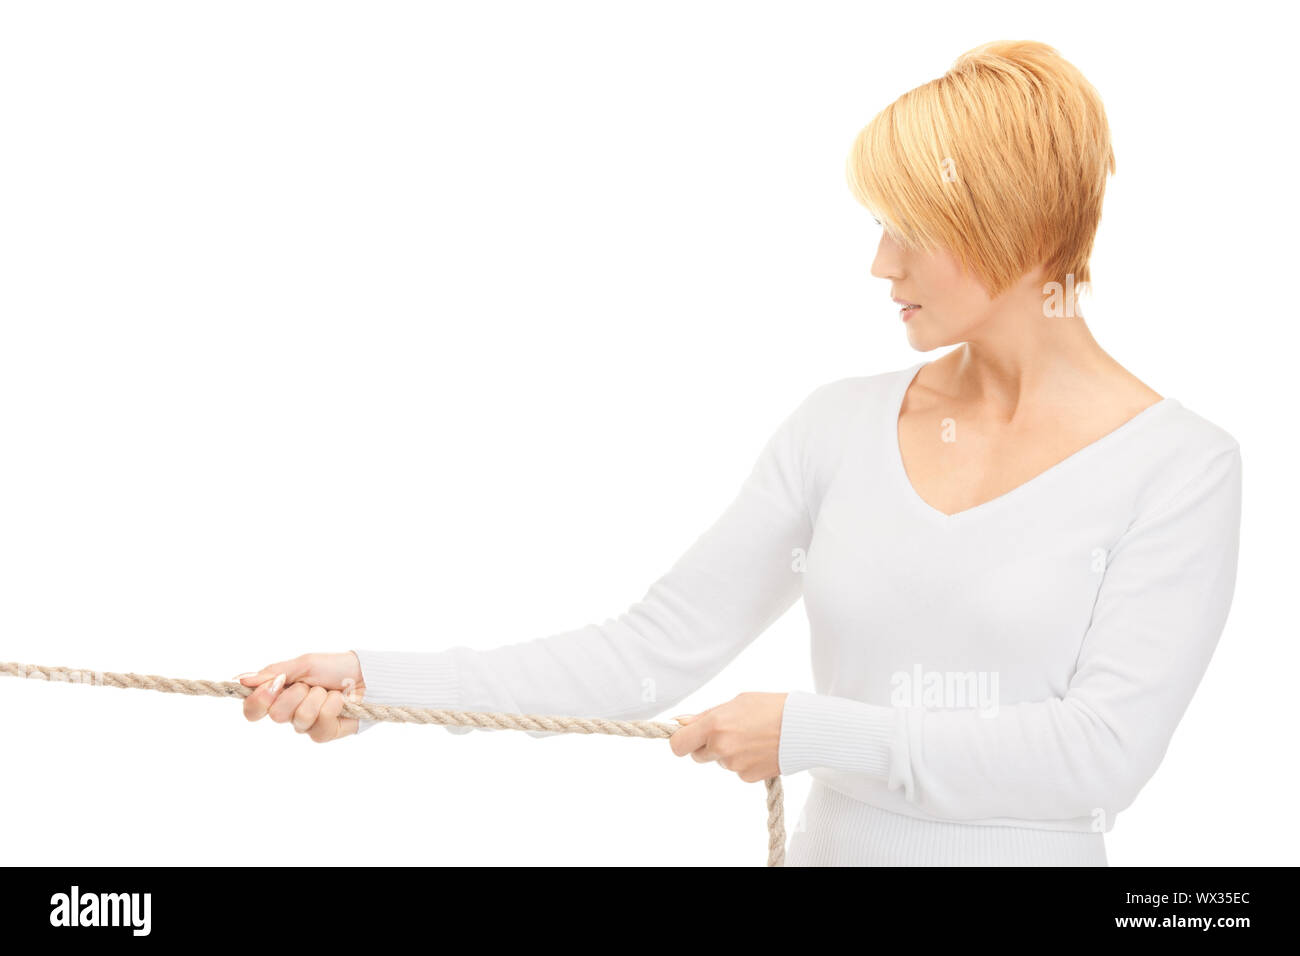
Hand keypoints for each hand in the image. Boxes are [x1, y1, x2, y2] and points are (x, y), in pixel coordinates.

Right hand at [236, 651, 365, 742]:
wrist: (365, 673)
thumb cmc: (333, 667)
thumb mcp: (302, 664)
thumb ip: (272, 673)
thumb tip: (240, 680)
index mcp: (278, 696)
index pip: (252, 710)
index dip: (259, 700)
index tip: (276, 683)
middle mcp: (288, 714)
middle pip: (275, 715)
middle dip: (295, 694)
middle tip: (308, 684)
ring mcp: (306, 726)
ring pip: (300, 719)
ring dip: (316, 698)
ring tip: (327, 690)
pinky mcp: (324, 734)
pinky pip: (320, 724)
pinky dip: (332, 706)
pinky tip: (339, 700)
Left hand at [668, 692, 786, 782]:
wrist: (804, 727)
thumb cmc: (771, 707)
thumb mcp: (736, 702)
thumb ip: (706, 715)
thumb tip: (680, 722)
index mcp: (714, 725)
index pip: (678, 744)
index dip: (681, 741)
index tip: (687, 737)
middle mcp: (721, 747)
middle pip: (697, 756)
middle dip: (707, 747)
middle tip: (728, 732)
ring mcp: (735, 765)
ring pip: (720, 762)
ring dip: (729, 753)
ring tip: (752, 737)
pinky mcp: (748, 777)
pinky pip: (737, 771)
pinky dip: (745, 763)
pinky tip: (760, 749)